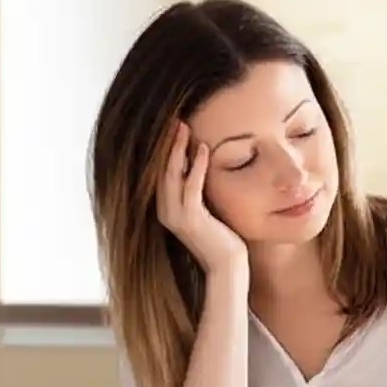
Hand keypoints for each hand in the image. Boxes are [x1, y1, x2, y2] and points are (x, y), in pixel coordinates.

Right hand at [158, 122, 246, 273]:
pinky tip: (202, 149)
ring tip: (183, 127)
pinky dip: (195, 166)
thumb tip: (198, 169)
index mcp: (165, 209)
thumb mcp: (205, 211)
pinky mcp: (191, 219)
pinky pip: (191, 186)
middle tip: (174, 120)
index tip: (171, 128)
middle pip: (160, 170)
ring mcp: (176, 216)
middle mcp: (165, 212)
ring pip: (171, 175)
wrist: (227, 266)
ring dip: (177, 149)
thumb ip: (196, 193)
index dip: (163, 150)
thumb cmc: (220, 238)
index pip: (159, 173)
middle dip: (166, 144)